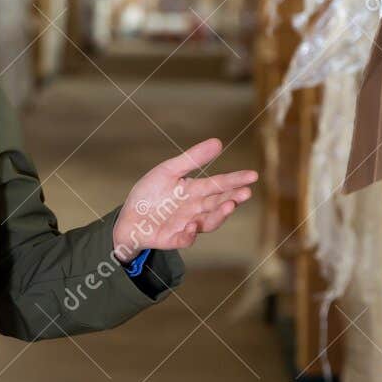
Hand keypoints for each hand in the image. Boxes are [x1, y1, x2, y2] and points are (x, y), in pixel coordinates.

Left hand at [111, 138, 256, 261]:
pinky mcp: (173, 239)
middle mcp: (195, 209)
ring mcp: (186, 225)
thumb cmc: (150, 193)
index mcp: (195, 191)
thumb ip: (192, 159)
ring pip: (208, 222)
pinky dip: (189, 235)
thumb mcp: (168, 171)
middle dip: (233, 199)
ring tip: (229, 206)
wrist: (128, 217)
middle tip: (245, 193)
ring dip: (219, 216)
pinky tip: (191, 226)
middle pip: (218, 204)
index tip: (253, 175)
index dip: (236, 180)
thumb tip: (218, 142)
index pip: (219, 184)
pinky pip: (184, 239)